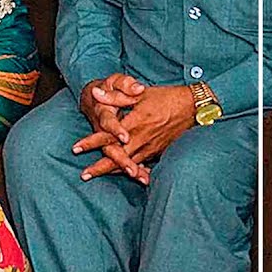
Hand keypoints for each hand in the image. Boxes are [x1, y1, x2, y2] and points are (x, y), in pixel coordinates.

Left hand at [79, 85, 195, 182]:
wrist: (195, 107)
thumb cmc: (165, 98)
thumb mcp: (139, 94)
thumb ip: (116, 96)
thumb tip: (94, 92)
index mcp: (135, 123)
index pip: (109, 136)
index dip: (91, 142)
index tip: (76, 148)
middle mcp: (142, 138)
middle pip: (117, 156)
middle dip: (99, 166)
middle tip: (83, 175)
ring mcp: (152, 147)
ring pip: (129, 163)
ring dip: (112, 171)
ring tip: (97, 177)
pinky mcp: (159, 151)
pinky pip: (143, 165)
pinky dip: (133, 172)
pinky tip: (126, 178)